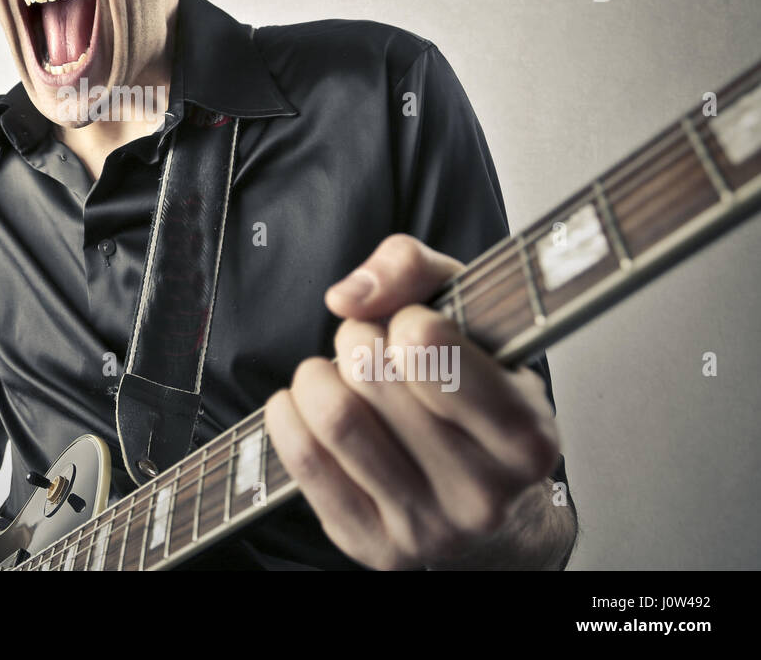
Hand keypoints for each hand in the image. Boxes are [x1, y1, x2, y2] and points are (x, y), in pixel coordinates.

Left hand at [264, 234, 563, 569]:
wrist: (490, 510)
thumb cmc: (476, 396)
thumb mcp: (473, 318)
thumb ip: (416, 271)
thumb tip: (347, 295)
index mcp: (525, 436)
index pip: (427, 347)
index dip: (404, 317)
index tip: (412, 324)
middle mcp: (482, 493)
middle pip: (370, 375)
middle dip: (356, 339)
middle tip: (369, 346)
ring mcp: (426, 527)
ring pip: (335, 417)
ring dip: (317, 375)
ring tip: (336, 375)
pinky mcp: (371, 544)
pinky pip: (303, 459)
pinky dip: (289, 414)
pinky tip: (307, 404)